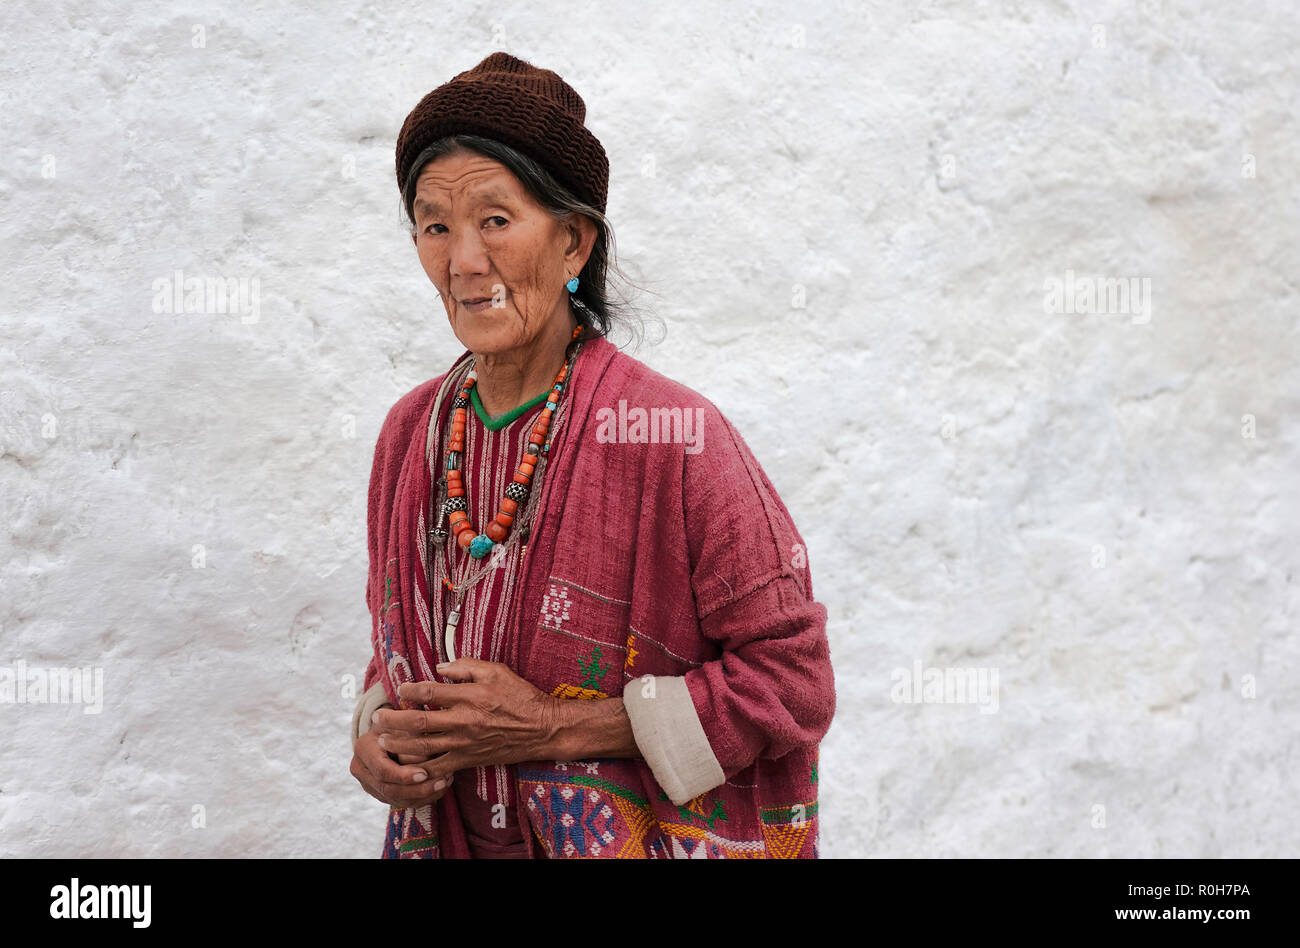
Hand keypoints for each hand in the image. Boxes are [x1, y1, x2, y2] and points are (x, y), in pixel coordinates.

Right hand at [349, 726, 454, 807]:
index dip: (403, 775)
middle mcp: (361, 769)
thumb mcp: (406, 723)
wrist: (390, 730)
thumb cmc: (401, 722)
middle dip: (417, 789)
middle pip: (389, 788)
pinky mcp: (381, 794)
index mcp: (364, 748)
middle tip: (442, 782)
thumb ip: (413, 738)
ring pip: (397, 799)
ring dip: (424, 795)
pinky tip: (441, 789)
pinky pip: (402, 802)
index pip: (382, 770)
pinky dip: (423, 798)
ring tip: (445, 783)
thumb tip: (427, 758)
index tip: (425, 774)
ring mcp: (369, 784)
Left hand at [370, 658, 563, 785]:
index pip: (429, 693)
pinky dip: (420, 769)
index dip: (408, 690)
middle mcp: (463, 721)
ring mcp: (464, 744)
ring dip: (398, 744)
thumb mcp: (497, 670)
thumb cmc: (520, 695)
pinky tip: (406, 766)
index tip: (399, 689)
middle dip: (392, 721)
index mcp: (469, 696)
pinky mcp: (468, 760)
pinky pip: (438, 768)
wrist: (541, 729)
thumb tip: (439, 668)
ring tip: (382, 740)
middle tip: (376, 718)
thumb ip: (466, 666)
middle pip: (418, 723)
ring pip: (422, 747)